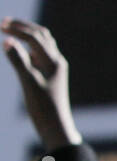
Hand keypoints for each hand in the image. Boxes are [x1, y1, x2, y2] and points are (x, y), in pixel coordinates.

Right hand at [2, 18, 80, 150]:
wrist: (56, 128)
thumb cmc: (43, 108)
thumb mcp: (28, 83)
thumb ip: (18, 61)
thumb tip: (7, 40)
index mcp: (54, 63)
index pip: (35, 38)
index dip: (17, 29)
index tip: (0, 26)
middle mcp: (57, 62)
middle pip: (41, 35)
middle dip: (23, 27)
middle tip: (3, 22)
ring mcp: (54, 68)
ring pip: (42, 43)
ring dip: (27, 33)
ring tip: (9, 29)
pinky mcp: (50, 74)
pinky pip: (40, 53)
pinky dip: (29, 45)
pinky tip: (18, 45)